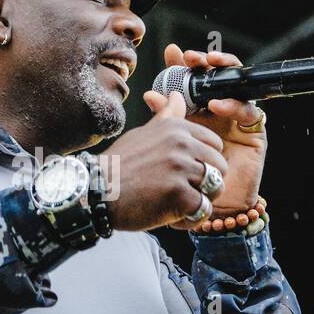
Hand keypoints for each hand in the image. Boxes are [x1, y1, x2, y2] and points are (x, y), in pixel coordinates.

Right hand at [99, 89, 229, 231]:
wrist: (94, 191)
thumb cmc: (119, 166)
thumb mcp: (143, 134)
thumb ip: (166, 117)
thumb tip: (174, 94)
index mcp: (176, 129)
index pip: (214, 145)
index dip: (204, 163)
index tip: (182, 173)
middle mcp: (181, 144)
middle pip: (220, 167)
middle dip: (206, 184)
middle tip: (180, 192)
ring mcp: (180, 169)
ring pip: (216, 188)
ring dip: (200, 201)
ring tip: (177, 205)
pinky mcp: (179, 195)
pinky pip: (203, 210)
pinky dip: (190, 219)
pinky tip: (172, 217)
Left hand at [156, 43, 267, 229]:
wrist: (209, 208)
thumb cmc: (189, 178)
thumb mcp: (172, 145)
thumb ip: (165, 119)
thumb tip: (151, 94)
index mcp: (199, 110)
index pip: (195, 78)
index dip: (186, 63)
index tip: (174, 53)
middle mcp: (221, 110)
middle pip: (220, 77)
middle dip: (208, 63)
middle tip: (193, 58)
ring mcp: (239, 120)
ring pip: (239, 87)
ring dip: (224, 77)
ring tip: (207, 74)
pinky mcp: (255, 133)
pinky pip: (251, 112)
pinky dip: (235, 105)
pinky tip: (218, 106)